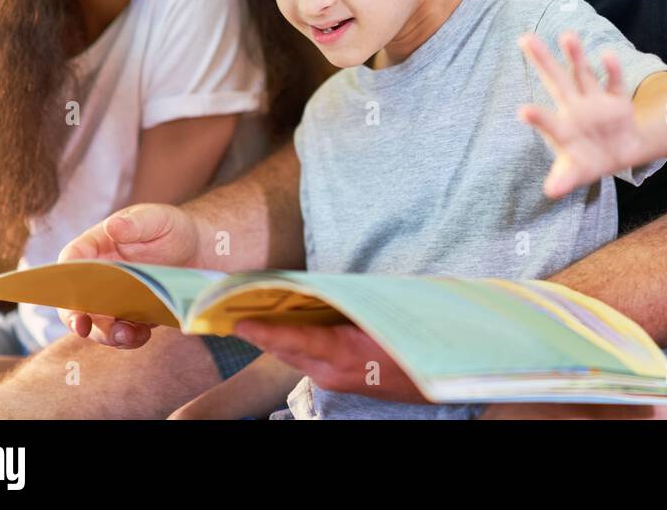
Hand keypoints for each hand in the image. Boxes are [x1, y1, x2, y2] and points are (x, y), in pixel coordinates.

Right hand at [56, 203, 201, 348]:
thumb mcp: (157, 219)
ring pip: (97, 323)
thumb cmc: (171, 228)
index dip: (63, 279)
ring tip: (126, 334)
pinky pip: (122, 332)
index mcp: (96, 247)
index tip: (69, 294)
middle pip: (75, 300)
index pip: (70, 262)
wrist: (197, 251)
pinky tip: (142, 335)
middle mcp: (98, 276)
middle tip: (84, 328)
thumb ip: (136, 222)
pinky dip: (128, 338)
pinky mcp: (129, 315)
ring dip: (106, 334)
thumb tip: (113, 225)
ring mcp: (111, 299)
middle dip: (76, 317)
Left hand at [232, 320, 428, 403]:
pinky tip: (283, 328)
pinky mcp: (338, 379)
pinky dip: (290, 343)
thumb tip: (321, 286)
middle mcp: (332, 371)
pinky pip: (305, 359)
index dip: (265, 331)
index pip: (295, 339)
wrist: (435, 380)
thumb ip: (352, 302)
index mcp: (344, 353)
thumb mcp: (386, 314)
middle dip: (258, 332)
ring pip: (293, 356)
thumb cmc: (415, 342)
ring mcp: (333, 378)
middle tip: (232, 309)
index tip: (238, 322)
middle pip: (285, 350)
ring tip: (250, 315)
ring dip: (272, 338)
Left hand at [517, 31, 644, 198]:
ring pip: (583, 74)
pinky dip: (611, 69)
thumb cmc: (588, 160)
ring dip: (576, 56)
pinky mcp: (616, 98)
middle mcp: (574, 107)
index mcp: (561, 127)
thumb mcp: (577, 172)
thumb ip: (565, 178)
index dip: (537, 118)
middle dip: (543, 61)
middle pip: (557, 80)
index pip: (547, 120)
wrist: (619, 152)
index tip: (523, 111)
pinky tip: (607, 55)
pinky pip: (614, 82)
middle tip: (525, 38)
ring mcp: (595, 100)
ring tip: (567, 36)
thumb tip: (552, 191)